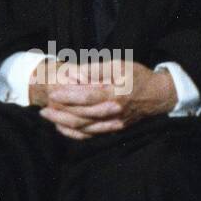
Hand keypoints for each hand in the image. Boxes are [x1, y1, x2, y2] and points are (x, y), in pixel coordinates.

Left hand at [37, 60, 176, 139]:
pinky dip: (74, 133)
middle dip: (60, 112)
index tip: (52, 93)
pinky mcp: (114, 129)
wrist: (157, 96)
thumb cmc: (137, 76)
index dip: (68, 96)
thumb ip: (96, 70)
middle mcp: (114, 112)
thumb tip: (75, 73)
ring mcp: (114, 124)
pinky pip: (90, 135)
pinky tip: (61, 127)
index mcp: (115, 94)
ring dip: (63, 123)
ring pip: (84, 128)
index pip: (87, 97)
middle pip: (82, 115)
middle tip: (43, 108)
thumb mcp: (118, 65)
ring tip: (47, 116)